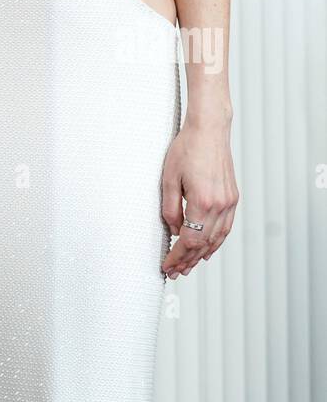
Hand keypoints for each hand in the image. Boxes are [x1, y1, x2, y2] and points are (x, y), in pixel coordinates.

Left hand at [160, 118, 238, 277]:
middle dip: (188, 261)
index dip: (177, 256)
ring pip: (217, 239)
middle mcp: (219, 206)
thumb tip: (174, 231)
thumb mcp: (169, 178)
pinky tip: (207, 250)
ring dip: (202, 255)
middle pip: (203, 245)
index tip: (167, 265)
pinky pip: (225, 228)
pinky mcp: (233, 198)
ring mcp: (229, 203)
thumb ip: (170, 208)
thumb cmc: (187, 149)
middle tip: (175, 272)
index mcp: (201, 202)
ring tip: (188, 267)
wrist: (209, 130)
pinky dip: (216, 242)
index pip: (189, 241)